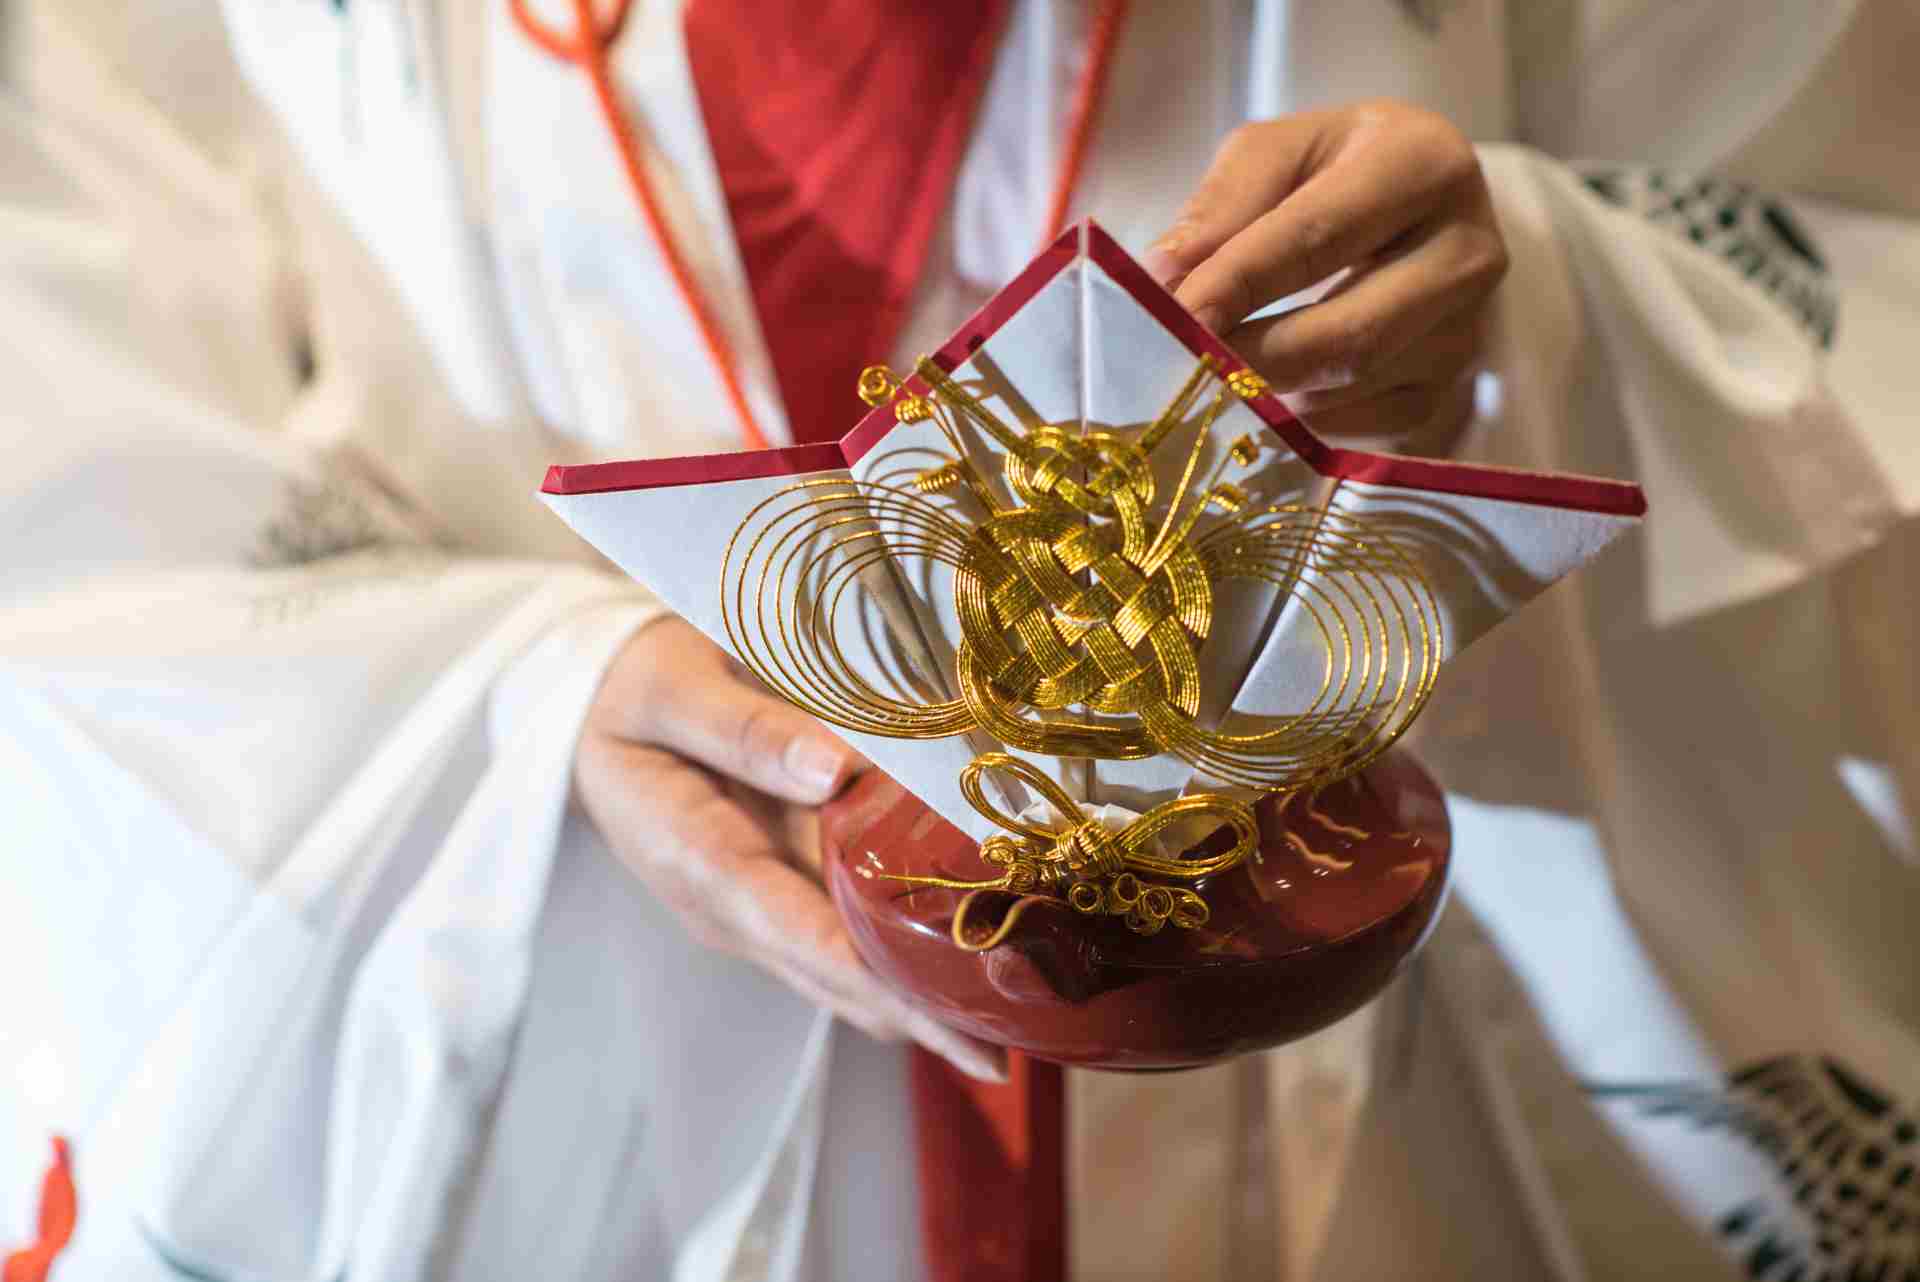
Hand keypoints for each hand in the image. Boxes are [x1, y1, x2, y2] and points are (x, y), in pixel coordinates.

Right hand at [575, 617, 1005, 1081]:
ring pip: (856, 968)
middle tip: (1037, 1014)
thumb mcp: (670, 690)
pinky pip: (853, 927)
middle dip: (934, 1010)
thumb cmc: (629, 691)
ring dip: (932, 984)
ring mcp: (761, 904)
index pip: (810, 943)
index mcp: (699, 863)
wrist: (590, 705)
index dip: (893, 990)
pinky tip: (981, 929)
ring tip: (1030, 992)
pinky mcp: (782, 886)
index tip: (968, 1029)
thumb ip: (746, 730)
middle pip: (846, 980)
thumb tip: (835, 771)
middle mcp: (735, 907)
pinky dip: (913, 937)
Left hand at [1146, 100, 1506, 450]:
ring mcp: (1468, 328)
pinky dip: (1300, 417)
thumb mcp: (1276, 154)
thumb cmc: (1333, 172)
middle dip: (1253, 359)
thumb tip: (1163, 279)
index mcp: (1424, 165)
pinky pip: (1365, 423)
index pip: (1319, 234)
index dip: (1240, 282)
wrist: (1411, 207)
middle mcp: (1468, 249)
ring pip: (1354, 384)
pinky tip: (1262, 394)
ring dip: (1269, 391)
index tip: (1173, 317)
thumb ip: (1221, 205)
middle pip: (1350, 332)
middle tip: (1180, 371)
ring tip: (1206, 377)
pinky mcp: (1449, 387)